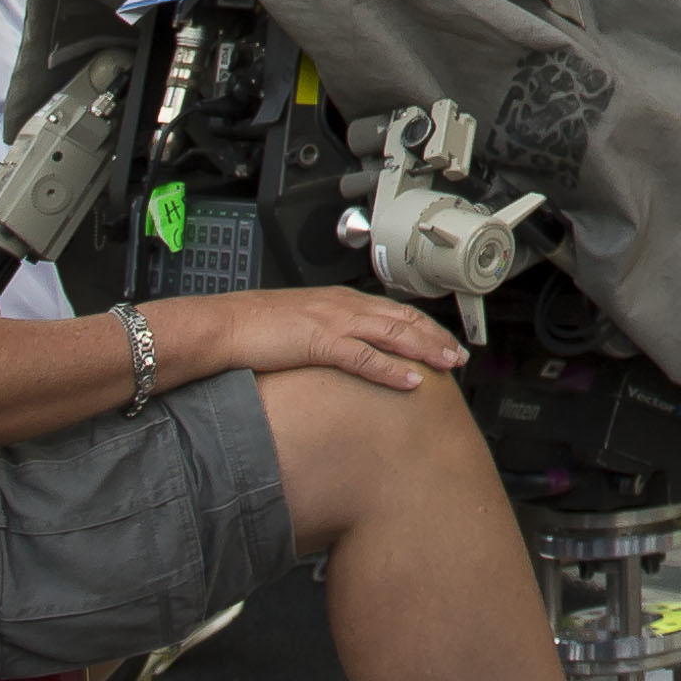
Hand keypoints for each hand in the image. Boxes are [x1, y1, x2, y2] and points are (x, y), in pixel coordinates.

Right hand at [179, 287, 469, 391]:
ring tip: (449, 364)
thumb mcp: (297, 325)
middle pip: (401, 321)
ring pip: (392, 335)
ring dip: (425, 350)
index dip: (421, 326)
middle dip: (435, 338)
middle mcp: (341, 306)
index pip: (391, 311)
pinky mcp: (319, 342)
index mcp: (337, 300)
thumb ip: (323, 331)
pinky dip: (392, 368)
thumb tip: (340, 349)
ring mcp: (332, 322)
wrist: (220, 326)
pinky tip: (411, 379)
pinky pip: (364, 357)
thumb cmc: (251, 329)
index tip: (442, 340)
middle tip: (460, 355)